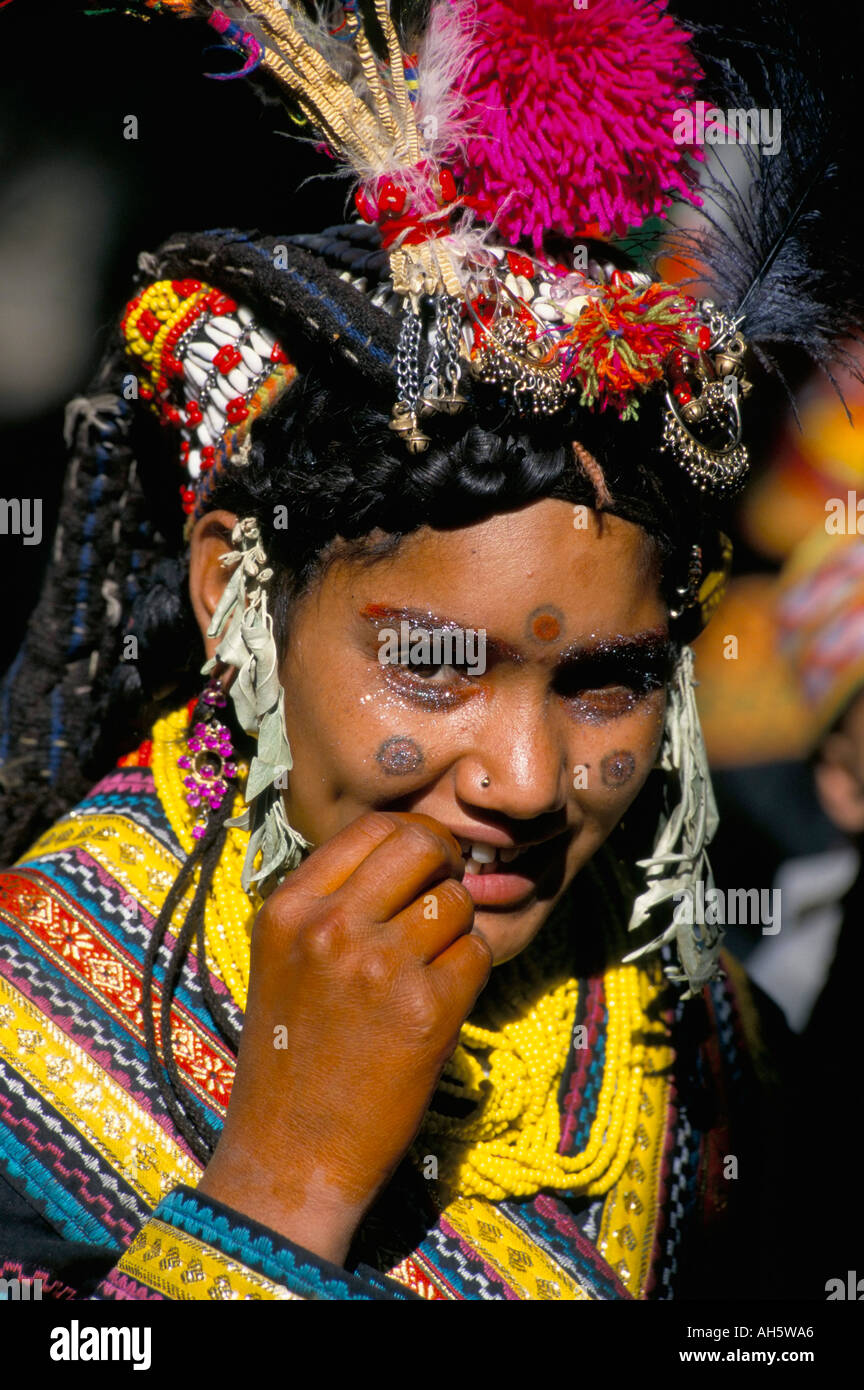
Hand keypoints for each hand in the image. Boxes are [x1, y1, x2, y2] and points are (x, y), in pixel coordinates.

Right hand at [197, 811, 491, 1264]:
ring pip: (457, 901)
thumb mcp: (283, 960)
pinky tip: (442, 1002)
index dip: (414, 837)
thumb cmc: (290, 1057)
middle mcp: (330, 927)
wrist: (290, 1154)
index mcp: (289, 909)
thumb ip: (330, 903)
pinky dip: (470, 973)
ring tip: (435, 964)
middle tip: (447, 894)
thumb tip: (402, 851)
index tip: (425, 862)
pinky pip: (477, 954)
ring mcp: (379, 965)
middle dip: (446, 865)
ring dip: (459, 928)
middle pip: (422, 846)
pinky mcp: (425, 1009)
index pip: (374, 827)